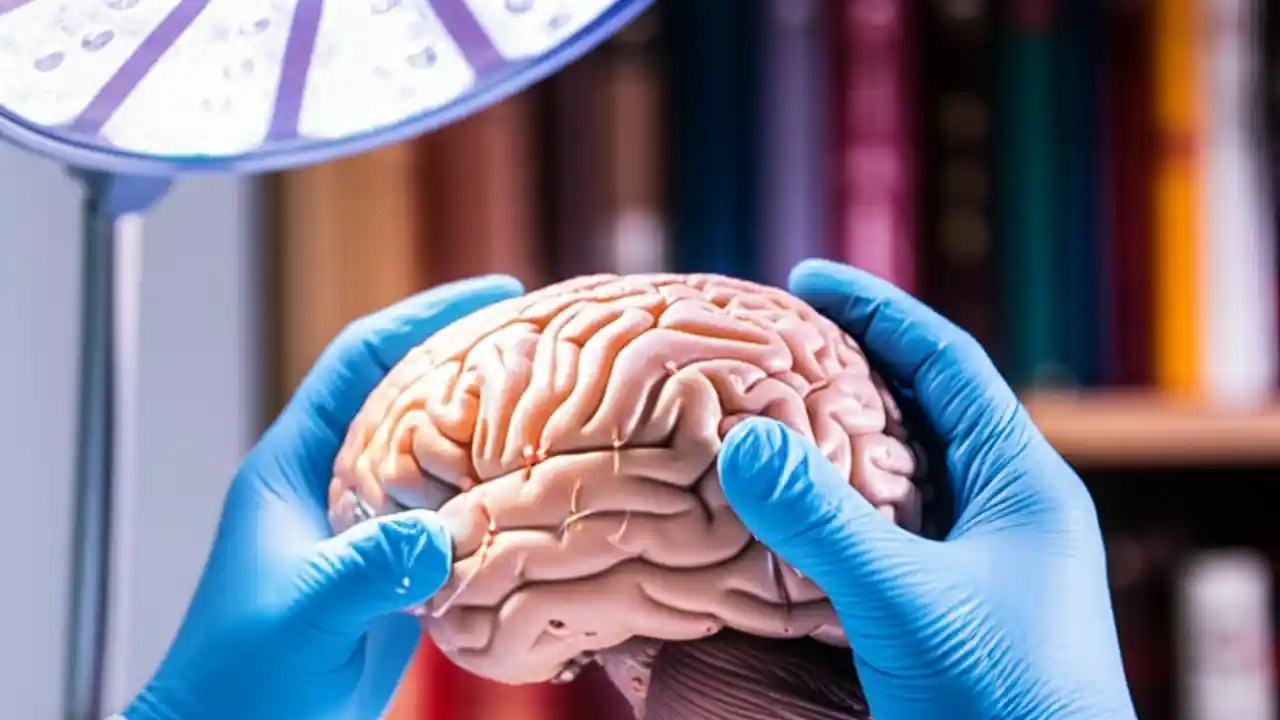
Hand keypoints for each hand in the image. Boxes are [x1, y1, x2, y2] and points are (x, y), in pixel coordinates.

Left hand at [122, 276, 523, 719]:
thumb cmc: (241, 677)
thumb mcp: (302, 611)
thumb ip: (365, 567)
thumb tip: (438, 533)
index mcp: (294, 466)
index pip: (357, 362)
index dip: (420, 318)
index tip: (491, 291)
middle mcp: (331, 482)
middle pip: (404, 392)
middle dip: (467, 359)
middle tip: (541, 340)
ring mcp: (364, 524)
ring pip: (432, 452)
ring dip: (484, 427)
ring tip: (553, 404)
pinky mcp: (393, 569)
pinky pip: (449, 512)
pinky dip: (491, 495)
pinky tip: (537, 491)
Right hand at [717, 260, 1135, 719]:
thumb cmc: (1004, 706)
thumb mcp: (907, 604)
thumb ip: (824, 522)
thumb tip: (742, 441)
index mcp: (1024, 484)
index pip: (948, 363)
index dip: (878, 310)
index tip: (805, 278)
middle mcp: (1007, 512)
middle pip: (923, 408)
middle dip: (852, 366)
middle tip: (776, 340)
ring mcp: (982, 561)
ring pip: (905, 471)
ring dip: (842, 438)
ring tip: (773, 411)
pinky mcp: (952, 607)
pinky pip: (890, 529)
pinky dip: (840, 506)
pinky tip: (792, 512)